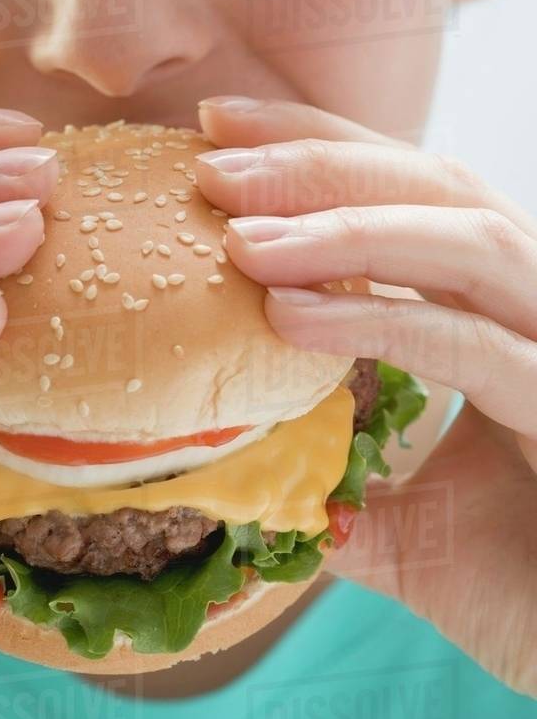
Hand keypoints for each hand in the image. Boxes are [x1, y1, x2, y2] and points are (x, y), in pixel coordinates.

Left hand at [194, 95, 536, 695]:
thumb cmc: (530, 587)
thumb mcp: (414, 527)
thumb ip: (338, 484)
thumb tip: (236, 470)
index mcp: (502, 306)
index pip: (407, 191)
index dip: (318, 146)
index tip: (219, 131)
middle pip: (434, 186)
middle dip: (318, 164)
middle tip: (212, 163)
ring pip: (465, 241)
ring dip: (342, 230)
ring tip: (239, 240)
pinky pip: (474, 345)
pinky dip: (380, 321)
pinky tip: (290, 317)